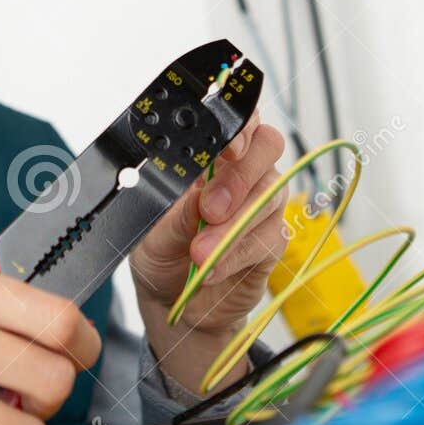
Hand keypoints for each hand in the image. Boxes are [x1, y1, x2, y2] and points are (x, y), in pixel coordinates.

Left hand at [130, 116, 287, 393]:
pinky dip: (238, 253)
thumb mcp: (151, 234)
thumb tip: (197, 196)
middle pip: (267, 145)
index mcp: (208, 156)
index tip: (228, 148)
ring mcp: (261, 203)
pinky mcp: (272, 239)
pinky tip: (212, 268)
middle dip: (239, 176)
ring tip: (199, 253)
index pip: (236, 119)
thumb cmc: (161, 255)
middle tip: (210, 209)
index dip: (240, 125)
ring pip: (271, 193)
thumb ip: (176, 213)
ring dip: (234, 226)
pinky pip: (270, 236)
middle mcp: (241, 172)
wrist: (174, 305)